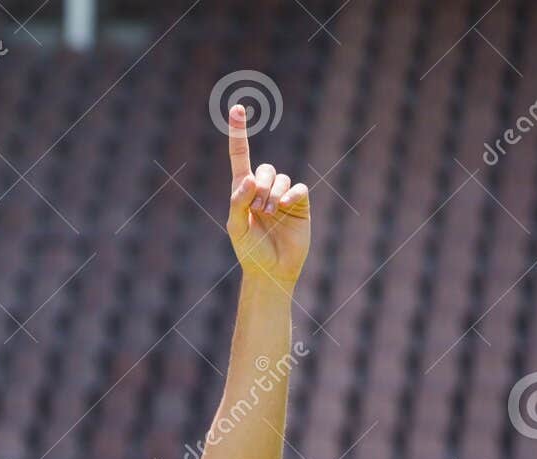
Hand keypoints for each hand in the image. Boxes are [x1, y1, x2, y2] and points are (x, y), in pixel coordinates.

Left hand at [226, 105, 309, 286]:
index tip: (236, 109)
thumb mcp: (236, 228)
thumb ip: (238, 202)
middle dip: (260, 187)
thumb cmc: (250, 251)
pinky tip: (286, 207)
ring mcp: (282, 196)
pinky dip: (291, 195)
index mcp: (242, 192)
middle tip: (258, 210)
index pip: (240, 156)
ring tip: (270, 215)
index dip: (238, 133)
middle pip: (264, 169)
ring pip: (281, 178)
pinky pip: (298, 187)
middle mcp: (263, 190)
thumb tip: (249, 178)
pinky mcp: (300, 204)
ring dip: (274, 194)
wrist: (272, 271)